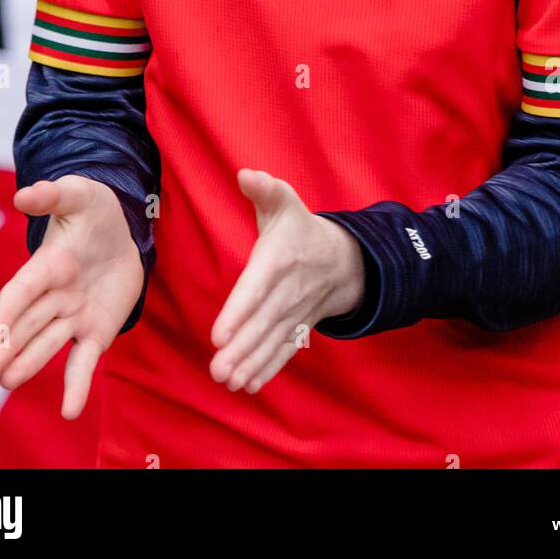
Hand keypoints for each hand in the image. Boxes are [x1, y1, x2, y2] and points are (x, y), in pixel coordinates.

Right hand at [0, 176, 144, 418]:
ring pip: (47, 344)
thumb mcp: (78, 195)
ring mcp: (72, 317)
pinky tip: (70, 411)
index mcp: (46, 265)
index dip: (6, 312)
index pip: (22, 291)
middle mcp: (54, 296)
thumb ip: (52, 195)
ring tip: (7, 382)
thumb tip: (22, 195)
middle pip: (27, 324)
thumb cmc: (93, 210)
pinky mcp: (95, 332)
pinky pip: (83, 362)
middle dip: (8, 346)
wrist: (123, 231)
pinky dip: (76, 386)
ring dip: (28, 364)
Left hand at [209, 169, 365, 394]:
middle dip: (241, 347)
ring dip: (250, 363)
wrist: (343, 258)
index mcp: (280, 258)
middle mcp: (289, 290)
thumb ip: (264, 189)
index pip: (257, 286)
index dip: (240, 310)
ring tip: (227, 381)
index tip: (219, 333)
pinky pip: (286, 350)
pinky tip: (248, 385)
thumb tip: (245, 174)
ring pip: (273, 341)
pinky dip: (268, 368)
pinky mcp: (300, 327)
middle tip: (217, 369)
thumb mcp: (284, 202)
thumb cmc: (298, 228)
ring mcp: (296, 313)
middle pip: (263, 322)